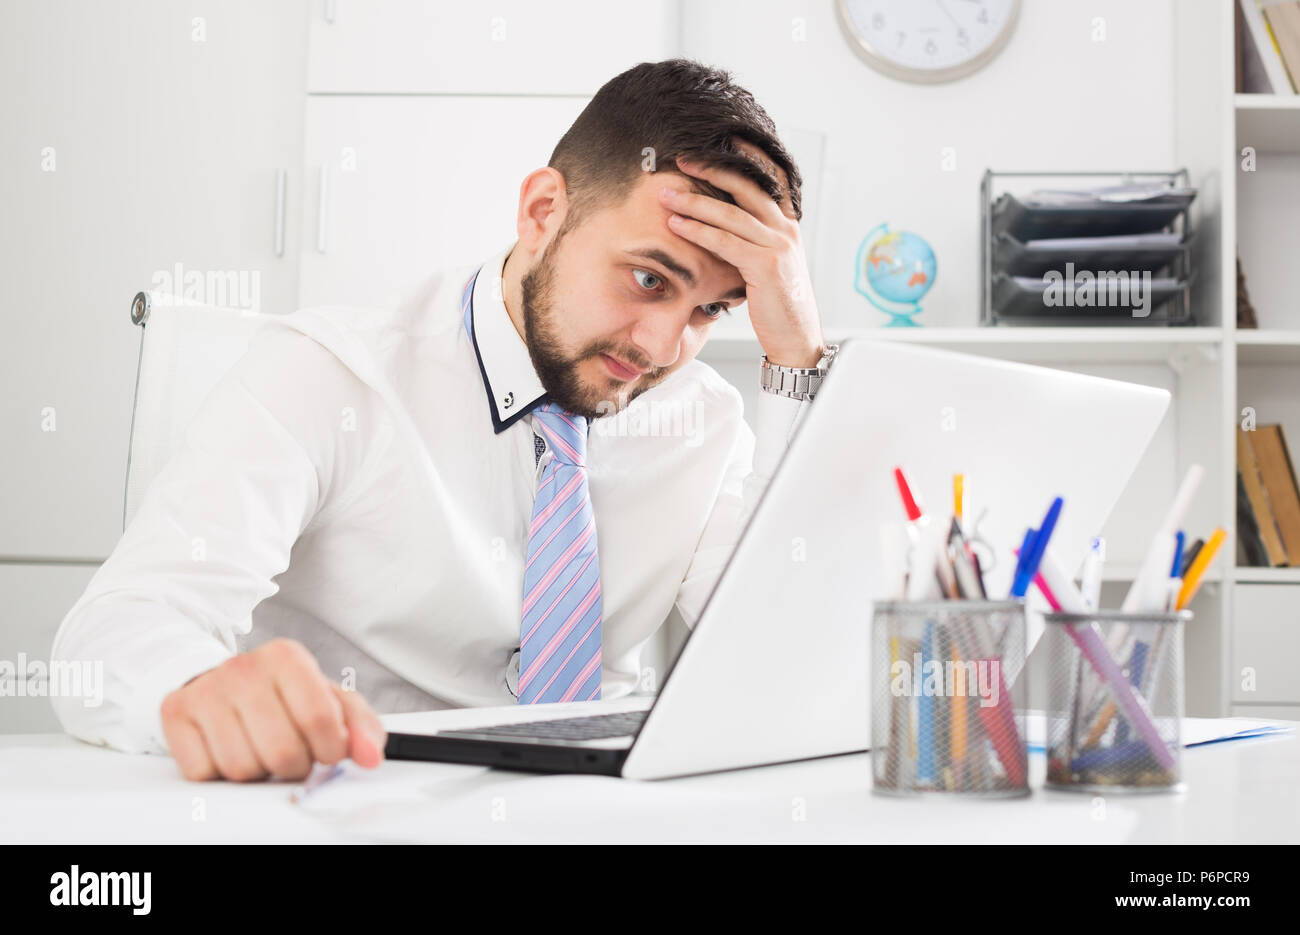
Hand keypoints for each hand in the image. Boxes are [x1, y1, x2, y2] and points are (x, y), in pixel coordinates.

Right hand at [160, 637, 386, 781]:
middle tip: (291, 751)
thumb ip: (361, 727)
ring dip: (258, 771)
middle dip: (294, 765)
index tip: (327, 750)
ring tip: (259, 748)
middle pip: (282, 753)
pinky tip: (229, 748)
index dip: (330, 749)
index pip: (320, 720)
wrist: (221, 680)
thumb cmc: (282, 694)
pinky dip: (220, 772)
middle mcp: (243, 668)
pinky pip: (204, 772)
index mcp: (287, 657)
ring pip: (242, 769)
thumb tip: (372, 757)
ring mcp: (206, 690)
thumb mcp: (328, 701)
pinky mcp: (175, 713)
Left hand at [659, 138, 824, 367]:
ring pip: (731, 212)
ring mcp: (778, 245)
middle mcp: (785, 228)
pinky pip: (726, 242)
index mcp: (786, 223)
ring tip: (666, 195)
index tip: (722, 137)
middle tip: (681, 158)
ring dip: (694, 201)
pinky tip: (676, 225)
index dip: (748, 154)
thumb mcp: (767, 263)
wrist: (796, 337)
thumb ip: (750, 240)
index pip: (770, 176)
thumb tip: (721, 225)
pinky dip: (698, 231)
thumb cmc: (776, 303)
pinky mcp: (766, 266)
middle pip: (746, 185)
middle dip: (712, 168)